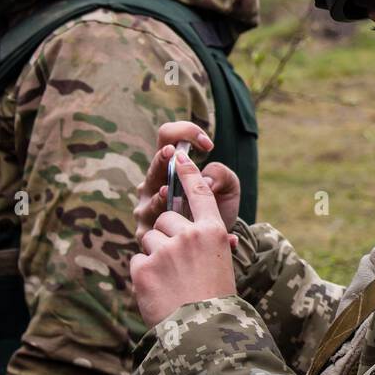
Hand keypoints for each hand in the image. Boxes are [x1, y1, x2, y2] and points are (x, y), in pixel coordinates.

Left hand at [131, 147, 238, 327]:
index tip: (177, 155)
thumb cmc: (217, 300)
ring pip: (149, 238)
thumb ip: (209, 244)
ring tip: (169, 280)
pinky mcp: (143, 268)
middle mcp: (189, 235)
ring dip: (155, 255)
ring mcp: (164, 250)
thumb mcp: (221, 265)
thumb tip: (214, 234)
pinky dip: (145, 275)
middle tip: (176, 263)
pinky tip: (159, 291)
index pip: (198, 191)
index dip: (186, 172)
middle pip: (165, 218)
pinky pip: (139, 260)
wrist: (203, 333)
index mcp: (213, 232)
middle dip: (166, 235)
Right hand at [133, 120, 242, 242]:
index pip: (167, 137)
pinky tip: (195, 236)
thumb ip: (222, 175)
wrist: (215, 242)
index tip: (207, 144)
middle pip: (153, 167)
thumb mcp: (227, 188)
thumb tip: (207, 183)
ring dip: (159, 199)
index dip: (184, 132)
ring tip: (166, 193)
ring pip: (150, 202)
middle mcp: (152, 185)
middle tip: (172, 152)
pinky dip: (177, 236)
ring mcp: (146, 210)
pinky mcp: (146, 235)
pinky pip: (158, 233)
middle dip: (162, 160)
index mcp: (169, 168)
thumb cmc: (216, 208)